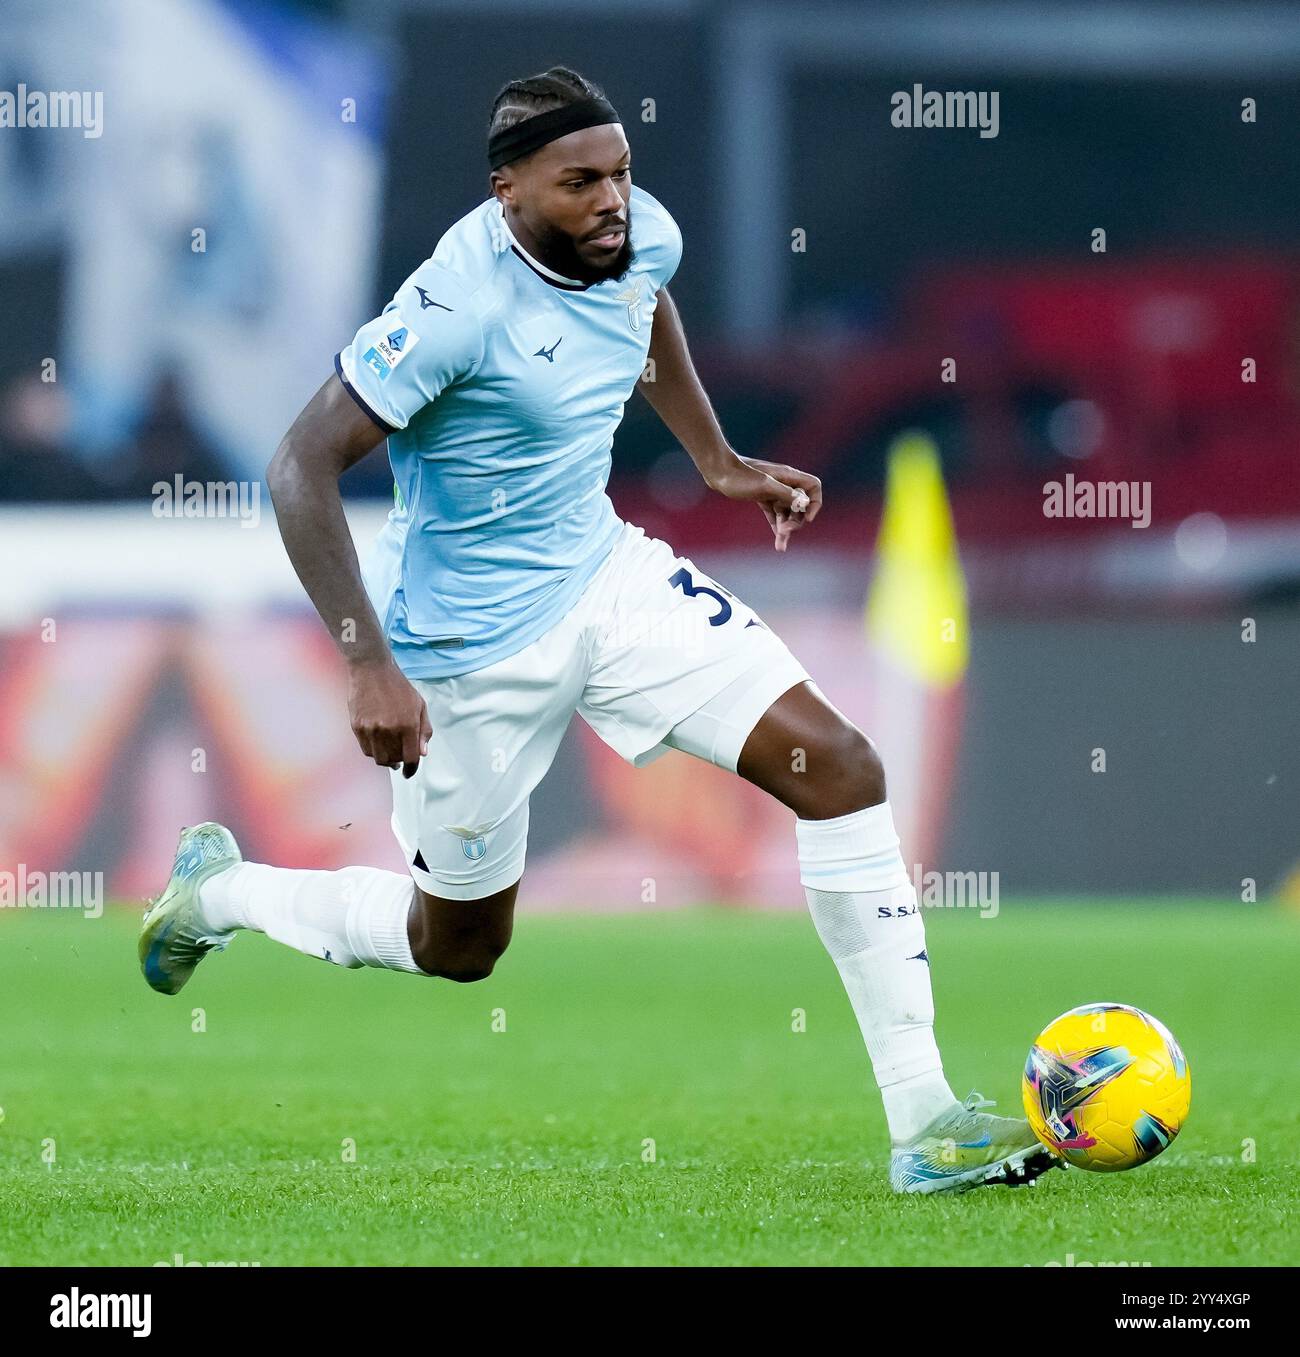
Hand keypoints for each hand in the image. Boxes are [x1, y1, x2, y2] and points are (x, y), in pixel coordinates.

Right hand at [347, 658, 431, 777]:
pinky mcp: (357, 727)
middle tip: (400, 757)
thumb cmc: (399, 687)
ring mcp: (371, 729)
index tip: (409, 772)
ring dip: (386, 760)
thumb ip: (424, 730)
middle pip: (394, 760)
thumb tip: (422, 753)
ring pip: (378, 758)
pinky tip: (378, 744)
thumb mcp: (419, 705)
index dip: (411, 769)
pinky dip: (373, 752)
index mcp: (408, 725)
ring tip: (390, 753)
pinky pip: (366, 749)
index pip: (410, 758)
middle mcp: (389, 730)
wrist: (372, 670)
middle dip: (399, 762)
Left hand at [705, 455, 821, 551]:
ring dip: (785, 528)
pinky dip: (776, 525)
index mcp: (788, 476)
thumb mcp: (764, 485)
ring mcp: (773, 491)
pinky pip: (774, 513)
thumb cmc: (739, 475)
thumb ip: (785, 493)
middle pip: (800, 504)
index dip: (815, 502)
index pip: (813, 486)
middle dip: (795, 521)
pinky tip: (777, 539)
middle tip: (784, 532)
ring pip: (786, 512)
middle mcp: (783, 483)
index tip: (807, 517)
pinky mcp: (762, 497)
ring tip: (780, 547)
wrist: (717, 471)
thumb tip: (803, 503)